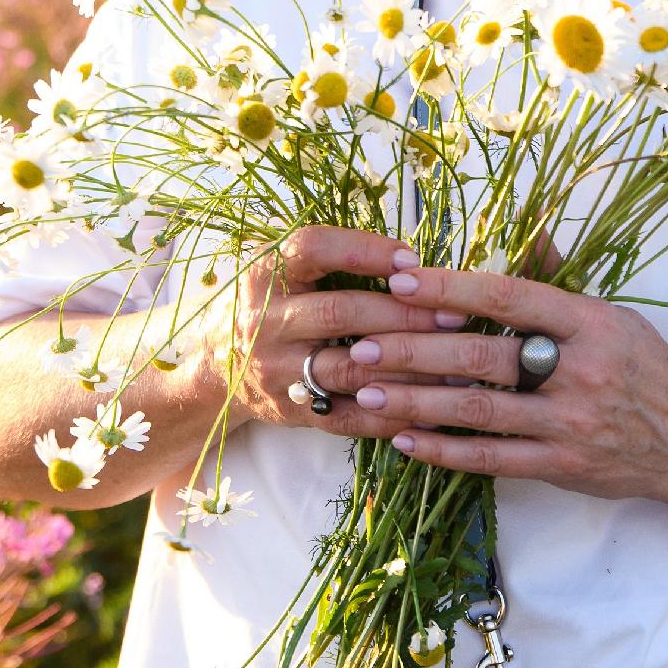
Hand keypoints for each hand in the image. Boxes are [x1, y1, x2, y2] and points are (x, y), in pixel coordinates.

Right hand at [207, 225, 465, 431]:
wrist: (212, 371)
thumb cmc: (267, 306)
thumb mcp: (280, 269)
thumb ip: (330, 257)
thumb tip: (414, 258)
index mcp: (265, 273)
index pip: (314, 249)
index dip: (365, 251)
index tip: (412, 258)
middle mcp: (264, 321)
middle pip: (339, 312)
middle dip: (402, 313)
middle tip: (453, 315)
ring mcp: (276, 371)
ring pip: (349, 370)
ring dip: (407, 368)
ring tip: (455, 364)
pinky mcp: (292, 412)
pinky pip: (348, 418)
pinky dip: (392, 415)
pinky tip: (431, 409)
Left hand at [310, 261, 667, 501]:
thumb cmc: (646, 368)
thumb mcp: (612, 313)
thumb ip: (559, 279)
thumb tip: (528, 228)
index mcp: (590, 323)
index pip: (510, 298)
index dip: (452, 288)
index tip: (401, 280)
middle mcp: (580, 373)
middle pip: (484, 358)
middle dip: (416, 351)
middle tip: (361, 344)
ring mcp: (570, 425)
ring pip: (479, 411)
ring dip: (416, 401)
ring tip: (367, 391)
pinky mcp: (563, 468)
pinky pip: (492, 459)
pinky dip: (444, 450)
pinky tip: (404, 439)